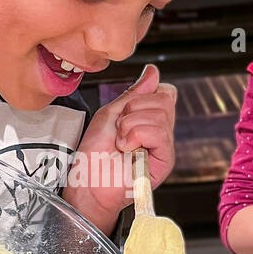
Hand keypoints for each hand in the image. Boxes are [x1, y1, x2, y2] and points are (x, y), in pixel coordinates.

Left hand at [63, 64, 175, 231]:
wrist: (88, 181)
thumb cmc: (95, 153)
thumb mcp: (110, 113)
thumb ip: (134, 93)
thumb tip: (153, 73)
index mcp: (150, 119)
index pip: (164, 91)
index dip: (143, 95)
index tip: (124, 111)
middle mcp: (160, 131)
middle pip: (164, 99)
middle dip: (133, 109)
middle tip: (119, 128)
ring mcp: (164, 146)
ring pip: (160, 115)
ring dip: (131, 125)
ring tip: (121, 141)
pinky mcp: (164, 161)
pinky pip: (160, 134)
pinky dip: (137, 136)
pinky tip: (128, 148)